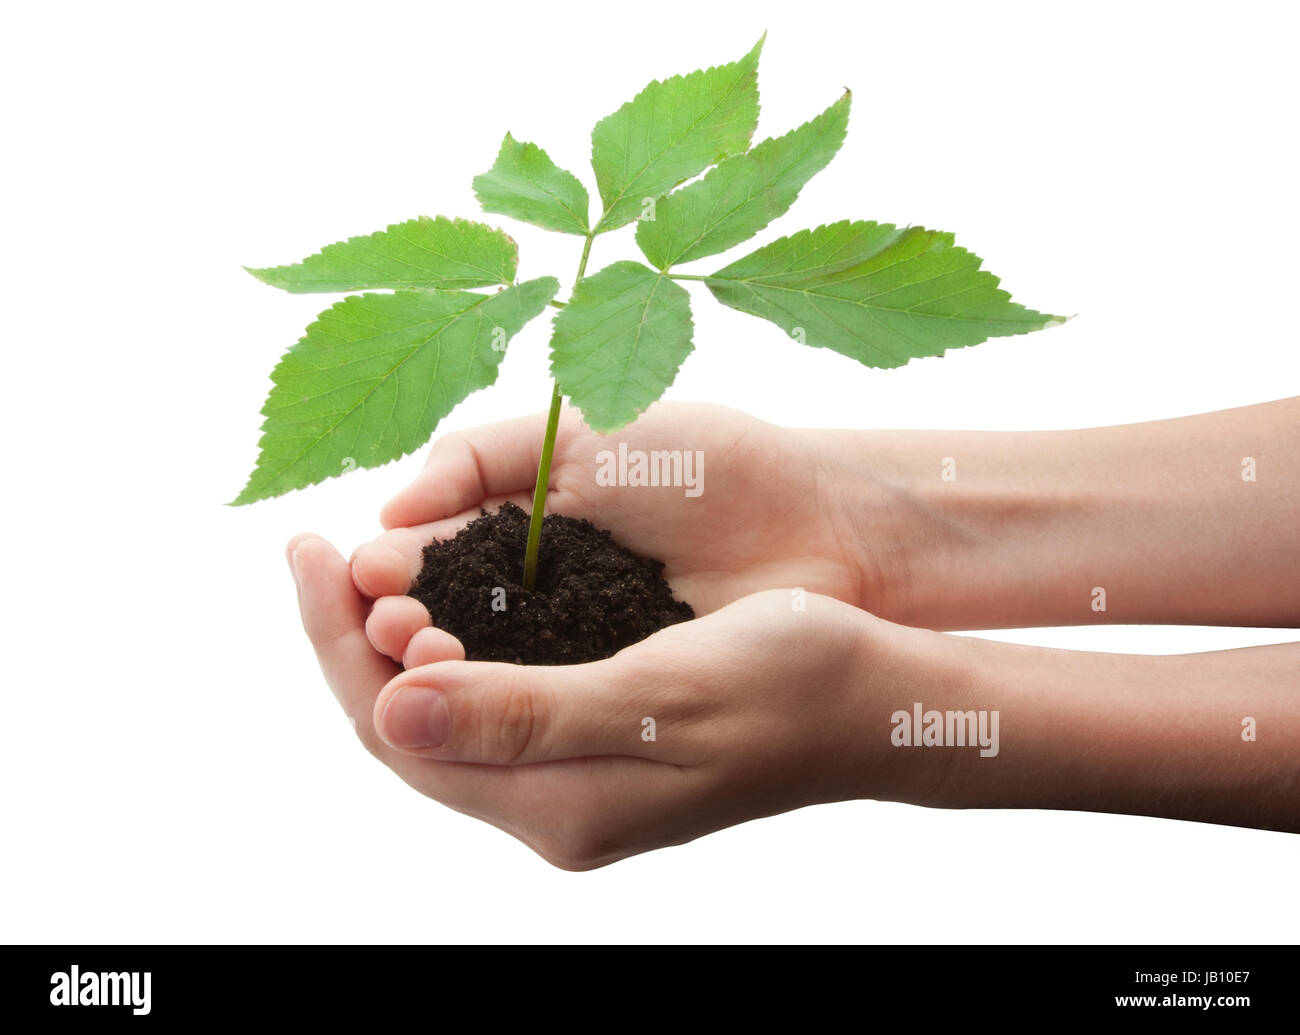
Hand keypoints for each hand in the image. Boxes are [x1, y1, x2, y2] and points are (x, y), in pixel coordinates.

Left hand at [292, 531, 907, 868]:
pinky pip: (491, 702)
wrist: (873, 699)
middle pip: (408, 728)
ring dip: (396, 643)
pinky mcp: (596, 749)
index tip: (311, 549)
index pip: (400, 731)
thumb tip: (392, 704)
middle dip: (351, 639)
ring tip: (365, 563)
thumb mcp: (655, 693)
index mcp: (559, 804)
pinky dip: (452, 647)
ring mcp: (574, 783)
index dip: (339, 642)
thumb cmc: (786, 680)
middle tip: (318, 547)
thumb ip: (523, 714)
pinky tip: (443, 596)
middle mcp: (553, 806)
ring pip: (445, 715)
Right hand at [349, 402, 893, 663]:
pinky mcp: (610, 703)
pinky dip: (496, 706)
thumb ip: (485, 457)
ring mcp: (568, 659)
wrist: (823, 525)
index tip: (357, 573)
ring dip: (428, 674)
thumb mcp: (590, 434)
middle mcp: (529, 604)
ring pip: (471, 684)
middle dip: (387, 630)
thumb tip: (386, 510)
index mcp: (513, 534)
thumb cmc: (716, 467)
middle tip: (385, 619)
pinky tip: (466, 692)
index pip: (415, 569)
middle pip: (427, 636)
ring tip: (415, 647)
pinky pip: (536, 714)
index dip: (378, 577)